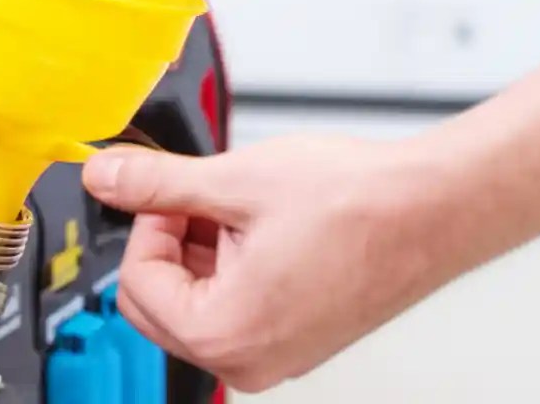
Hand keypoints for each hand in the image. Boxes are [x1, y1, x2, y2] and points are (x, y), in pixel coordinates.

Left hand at [82, 133, 465, 392]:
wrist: (434, 208)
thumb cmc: (358, 204)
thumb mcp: (235, 182)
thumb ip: (156, 184)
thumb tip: (105, 179)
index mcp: (224, 334)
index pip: (137, 281)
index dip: (150, 223)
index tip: (176, 192)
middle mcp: (246, 361)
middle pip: (159, 301)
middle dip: (171, 241)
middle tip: (205, 197)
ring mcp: (274, 355)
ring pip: (196, 301)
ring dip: (203, 249)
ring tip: (248, 208)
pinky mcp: (296, 339)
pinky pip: (236, 306)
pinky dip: (234, 264)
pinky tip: (265, 226)